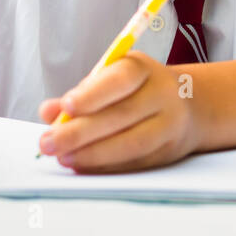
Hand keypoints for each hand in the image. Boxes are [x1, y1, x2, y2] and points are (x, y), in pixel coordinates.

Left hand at [36, 50, 200, 172]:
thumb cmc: (137, 89)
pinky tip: (83, 167)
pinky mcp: (169, 151)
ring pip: (132, 143)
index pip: (120, 79)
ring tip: (63, 158)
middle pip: (122, 115)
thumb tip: (48, 111)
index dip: (94, 93)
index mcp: (142, 68)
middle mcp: (162, 94)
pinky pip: (136, 162)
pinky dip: (107, 167)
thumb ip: (80, 94)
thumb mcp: (111, 79)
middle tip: (49, 143)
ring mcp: (170, 124)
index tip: (66, 106)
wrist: (188, 104)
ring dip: (93, 154)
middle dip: (80, 132)